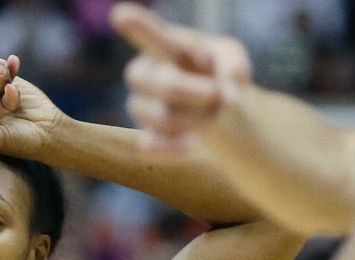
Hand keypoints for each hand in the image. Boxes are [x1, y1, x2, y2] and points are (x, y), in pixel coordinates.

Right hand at [110, 3, 251, 154]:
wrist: (216, 106)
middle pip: (164, 84)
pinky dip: (174, 148)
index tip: (120, 16)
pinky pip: (149, 146)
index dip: (137, 26)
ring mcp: (140, 105)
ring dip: (194, 120)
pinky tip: (193, 144)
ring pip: (162, 118)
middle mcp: (144, 72)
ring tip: (211, 115)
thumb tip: (227, 97)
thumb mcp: (234, 60)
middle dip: (195, 93)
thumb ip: (234, 68)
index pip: (151, 35)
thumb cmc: (220, 73)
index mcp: (164, 46)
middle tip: (217, 94)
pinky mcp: (145, 136)